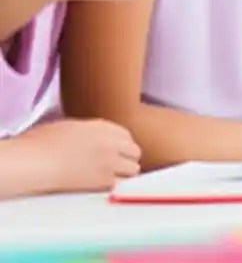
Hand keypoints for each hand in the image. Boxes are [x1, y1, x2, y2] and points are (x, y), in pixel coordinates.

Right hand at [10, 119, 140, 192]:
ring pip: (133, 169)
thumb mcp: (68, 127)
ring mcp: (109, 161)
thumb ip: (89, 132)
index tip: (117, 152)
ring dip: (124, 174)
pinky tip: (103, 187)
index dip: (122, 145)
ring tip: (111, 178)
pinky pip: (120, 184)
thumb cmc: (39, 144)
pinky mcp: (103, 180)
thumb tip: (95, 139)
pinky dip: (115, 186)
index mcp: (101, 126)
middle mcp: (110, 142)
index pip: (126, 136)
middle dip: (128, 159)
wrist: (33, 161)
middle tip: (117, 167)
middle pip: (135, 152)